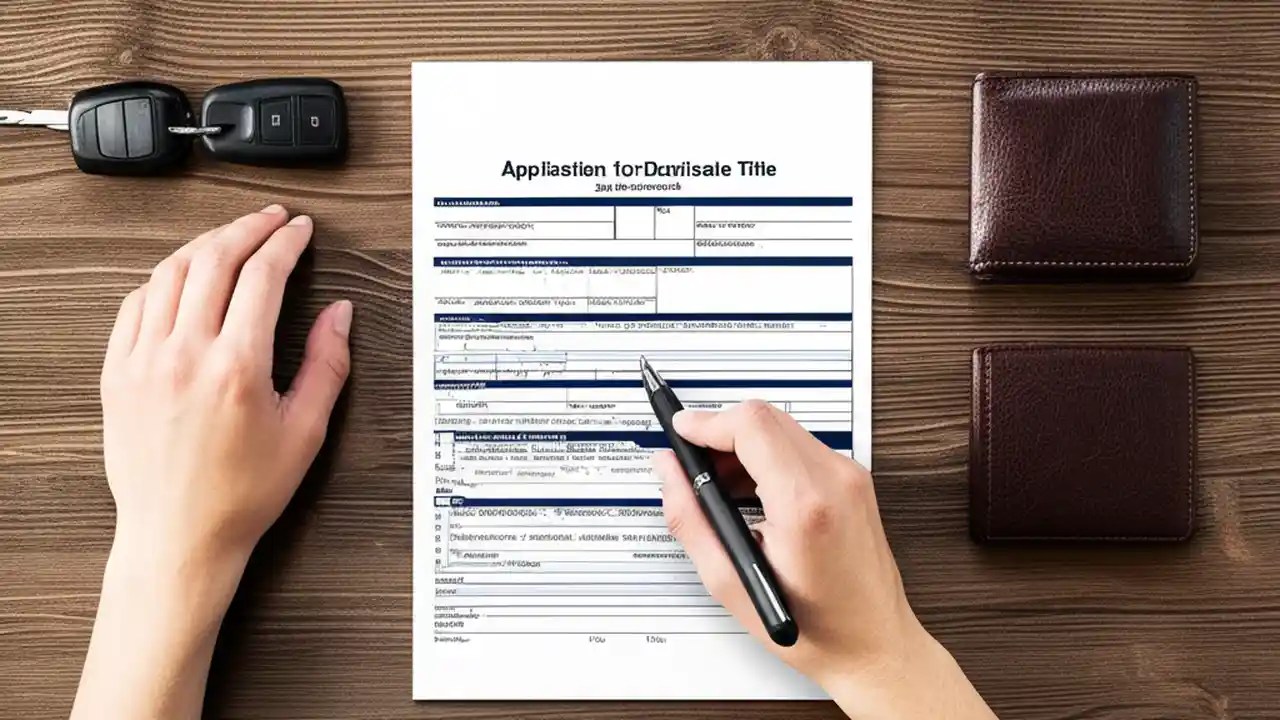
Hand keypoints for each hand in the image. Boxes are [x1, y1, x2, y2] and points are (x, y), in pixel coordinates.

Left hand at [73, 206, 350, 719]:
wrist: (179, 536)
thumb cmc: (242, 494)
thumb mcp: (305, 431)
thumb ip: (327, 364)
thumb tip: (338, 314)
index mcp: (236, 367)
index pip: (262, 276)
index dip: (286, 243)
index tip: (300, 232)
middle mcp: (184, 355)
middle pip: (214, 259)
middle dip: (248, 228)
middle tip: (271, 219)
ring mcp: (143, 361)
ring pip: (171, 273)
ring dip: (205, 244)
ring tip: (230, 238)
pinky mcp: (117, 373)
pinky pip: (135, 304)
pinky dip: (163, 278)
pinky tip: (181, 276)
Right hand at [654, 401, 994, 718]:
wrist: (874, 646)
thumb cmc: (817, 628)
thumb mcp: (732, 583)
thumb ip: (691, 520)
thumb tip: (669, 473)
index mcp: (805, 504)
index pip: (750, 425)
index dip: (706, 422)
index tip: (680, 431)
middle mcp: (835, 480)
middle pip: (764, 418)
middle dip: (720, 434)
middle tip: (693, 466)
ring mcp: (851, 477)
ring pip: (782, 427)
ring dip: (743, 446)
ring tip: (721, 489)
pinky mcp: (854, 481)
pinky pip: (800, 446)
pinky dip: (768, 458)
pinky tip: (751, 494)